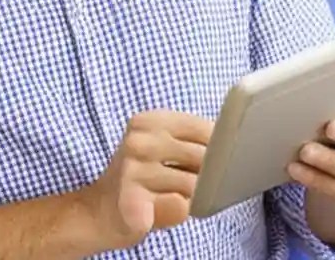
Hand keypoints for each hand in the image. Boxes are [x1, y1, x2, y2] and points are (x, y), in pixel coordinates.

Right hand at [79, 110, 211, 250]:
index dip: (221, 149)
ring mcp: (132, 171)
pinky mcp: (132, 202)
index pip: (206, 130)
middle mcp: (139, 141)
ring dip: (193, 198)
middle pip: (204, 158)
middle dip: (209, 176)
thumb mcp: (163, 150)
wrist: (99, 212)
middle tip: (192, 187)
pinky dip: (179, 213)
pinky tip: (160, 210)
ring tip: (172, 198)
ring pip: (194, 185)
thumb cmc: (142, 179)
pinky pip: (178, 207)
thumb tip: (235, 148)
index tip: (221, 161)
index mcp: (148, 121)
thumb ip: (192, 143)